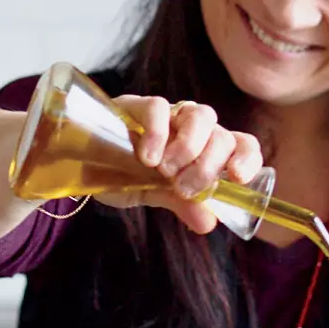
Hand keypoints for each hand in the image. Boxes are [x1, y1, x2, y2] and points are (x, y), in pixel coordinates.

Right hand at [101, 95, 264, 234]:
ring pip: (199, 115)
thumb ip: (182, 204)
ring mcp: (168, 114)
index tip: (236, 177)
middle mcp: (192, 128)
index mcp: (206, 150)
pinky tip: (148, 157)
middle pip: (221, 135)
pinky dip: (158, 132)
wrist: (81, 166)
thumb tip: (209, 222)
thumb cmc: (125, 177)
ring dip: (189, 147)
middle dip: (208, 165)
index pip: (242, 145)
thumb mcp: (156, 195)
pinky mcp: (137, 105)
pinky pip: (158, 107)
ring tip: (165, 171)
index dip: (247, 158)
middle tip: (183, 187)